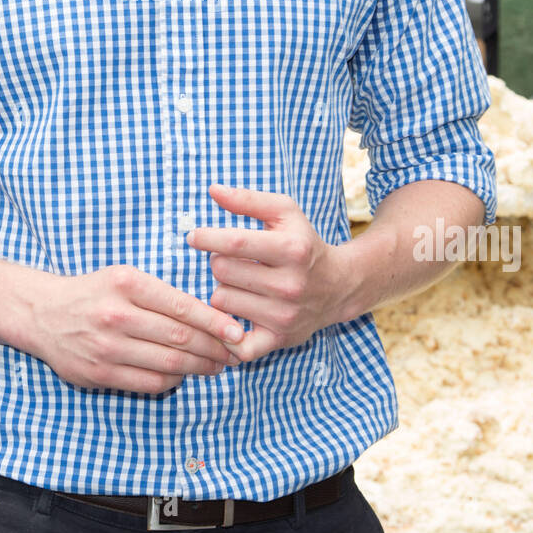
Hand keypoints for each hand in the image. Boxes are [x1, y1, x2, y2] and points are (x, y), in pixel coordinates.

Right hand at [26, 264, 244, 393]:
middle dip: (214, 349)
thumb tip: (210, 316)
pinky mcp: (99, 374)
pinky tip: (183, 375)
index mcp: (127, 283)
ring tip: (216, 366)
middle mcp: (116, 315)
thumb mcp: (124, 277)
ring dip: (199, 368)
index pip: (182, 306)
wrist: (42, 314)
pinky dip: (173, 381)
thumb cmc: (93, 292)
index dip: (215, 322)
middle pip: (179, 338)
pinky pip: (149, 383)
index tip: (237, 332)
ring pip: (168, 364)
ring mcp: (106, 348)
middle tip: (233, 353)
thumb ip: (162, 294)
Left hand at [187, 184, 340, 362]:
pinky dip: (225, 330)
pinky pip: (234, 342)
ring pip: (221, 300)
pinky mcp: (278, 340)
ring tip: (240, 284)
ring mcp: (284, 316)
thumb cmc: (304, 244)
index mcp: (292, 249)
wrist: (338, 287)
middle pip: (222, 271)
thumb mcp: (285, 212)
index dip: (207, 237)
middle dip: (219, 262)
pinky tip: (232, 317)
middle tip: (231, 261)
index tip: (194, 236)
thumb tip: (213, 190)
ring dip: (223, 289)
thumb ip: (248, 200)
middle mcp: (290, 284)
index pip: (235, 243)